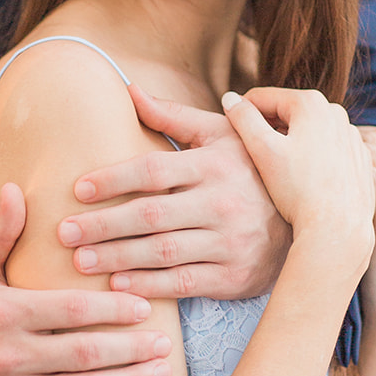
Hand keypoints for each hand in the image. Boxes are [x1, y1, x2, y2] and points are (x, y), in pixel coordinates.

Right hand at [0, 184, 172, 375]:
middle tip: (165, 343)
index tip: (144, 307)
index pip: (70, 311)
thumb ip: (0, 232)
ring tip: (161, 372)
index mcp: (2, 313)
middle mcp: (8, 357)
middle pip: (84, 354)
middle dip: (131, 350)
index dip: (112, 309)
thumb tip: (15, 189)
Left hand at [58, 84, 291, 300]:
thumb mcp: (221, 135)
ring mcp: (230, 241)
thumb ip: (172, 116)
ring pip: (163, 252)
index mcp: (214, 163)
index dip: (112, 180)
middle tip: (63, 232)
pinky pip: (184, 282)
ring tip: (79, 261)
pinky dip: (149, 286)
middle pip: (150, 215)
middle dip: (102, 224)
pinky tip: (118, 285)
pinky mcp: (234, 276)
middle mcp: (222, 201)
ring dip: (117, 258)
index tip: (77, 189)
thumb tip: (128, 88)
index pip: (153, 171)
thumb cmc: (252, 168)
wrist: (312, 217)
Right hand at [220, 88, 375, 288]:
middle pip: (286, 112)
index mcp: (311, 103)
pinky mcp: (359, 157)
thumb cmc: (298, 190)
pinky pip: (327, 149)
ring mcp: (351, 135)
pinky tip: (303, 181)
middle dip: (267, 128)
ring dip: (289, 143)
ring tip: (278, 171)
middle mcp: (336, 112)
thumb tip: (230, 98)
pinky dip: (312, 157)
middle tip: (252, 156)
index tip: (230, 134)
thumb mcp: (262, 150)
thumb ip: (243, 118)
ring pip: (308, 130)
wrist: (339, 229)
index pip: (262, 98)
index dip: (241, 113)